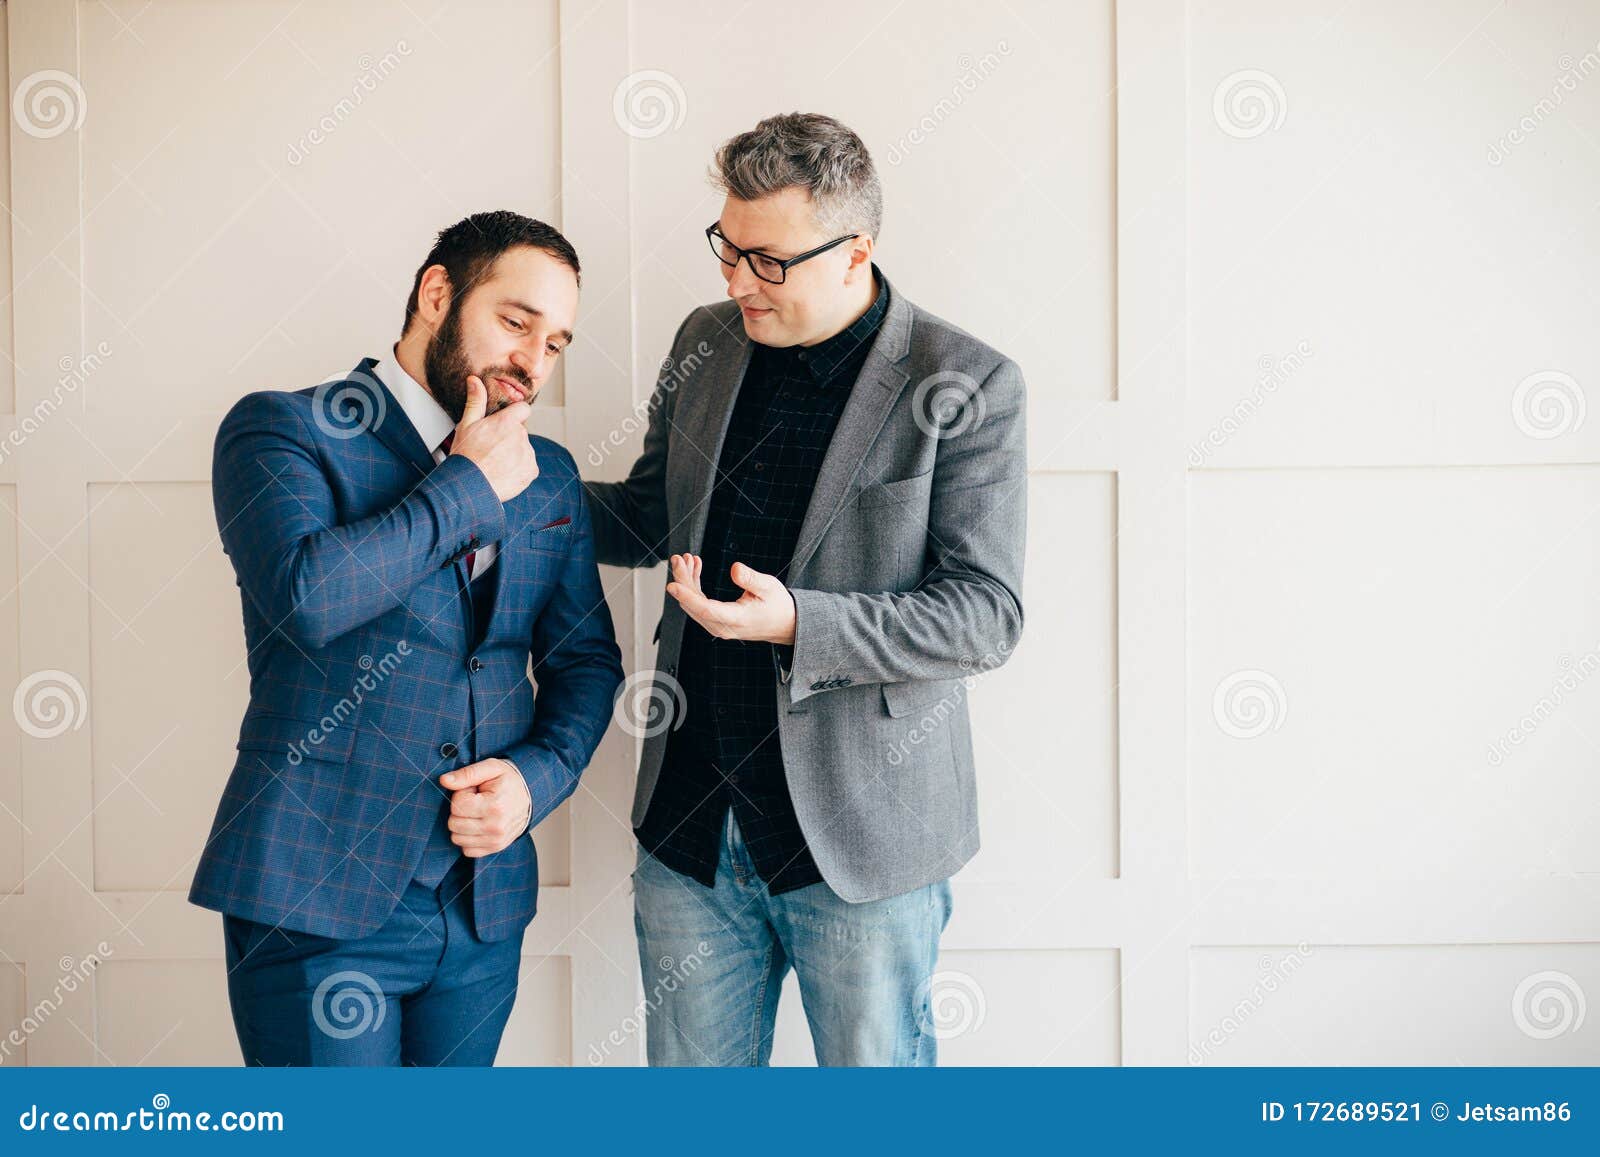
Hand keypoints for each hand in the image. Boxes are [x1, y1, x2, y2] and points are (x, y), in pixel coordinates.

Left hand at [439, 757, 532, 856]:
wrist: (531, 795)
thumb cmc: (509, 780)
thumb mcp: (491, 768)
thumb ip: (467, 773)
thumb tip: (444, 781)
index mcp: (494, 806)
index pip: (457, 805)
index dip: (462, 794)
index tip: (474, 790)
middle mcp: (496, 827)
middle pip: (454, 823)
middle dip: (460, 810)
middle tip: (476, 801)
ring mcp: (496, 840)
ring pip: (457, 838)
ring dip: (462, 824)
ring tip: (478, 812)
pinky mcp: (495, 848)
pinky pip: (467, 850)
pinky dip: (468, 838)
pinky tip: (478, 825)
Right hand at [448, 375, 538, 501]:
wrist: (470, 486)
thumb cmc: (466, 455)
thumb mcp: (467, 425)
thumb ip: (475, 401)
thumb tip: (475, 380)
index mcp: (507, 422)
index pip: (523, 409)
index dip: (514, 415)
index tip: (504, 423)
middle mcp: (521, 436)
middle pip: (521, 432)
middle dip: (510, 437)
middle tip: (492, 448)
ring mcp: (528, 454)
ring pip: (524, 449)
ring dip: (514, 453)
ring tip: (496, 462)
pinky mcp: (531, 471)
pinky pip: (529, 465)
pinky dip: (519, 469)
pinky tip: (504, 472)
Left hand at [665, 554, 796, 643]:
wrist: (785, 624)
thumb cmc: (777, 605)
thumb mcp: (768, 587)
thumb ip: (750, 579)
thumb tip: (735, 568)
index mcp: (737, 619)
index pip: (706, 610)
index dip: (687, 597)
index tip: (672, 585)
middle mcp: (724, 627)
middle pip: (694, 605)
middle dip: (683, 580)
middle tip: (679, 558)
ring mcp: (719, 626)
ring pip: (694, 605)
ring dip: (688, 582)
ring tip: (688, 559)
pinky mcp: (717, 621)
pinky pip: (700, 605)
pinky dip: (695, 587)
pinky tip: (696, 568)